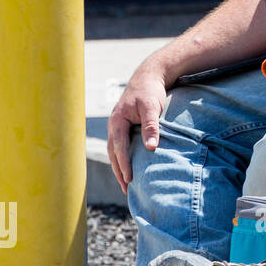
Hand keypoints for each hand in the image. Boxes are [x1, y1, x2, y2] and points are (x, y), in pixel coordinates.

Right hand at [106, 63, 168, 194]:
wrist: (148, 76)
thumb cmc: (150, 91)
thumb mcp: (152, 107)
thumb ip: (151, 126)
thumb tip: (150, 148)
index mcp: (117, 121)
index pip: (119, 147)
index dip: (124, 164)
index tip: (129, 178)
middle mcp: (114, 125)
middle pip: (113, 153)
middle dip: (119, 171)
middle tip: (126, 189)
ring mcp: (117, 126)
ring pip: (114, 151)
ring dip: (119, 166)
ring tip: (126, 183)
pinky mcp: (123, 126)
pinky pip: (120, 146)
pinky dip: (122, 158)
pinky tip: (128, 167)